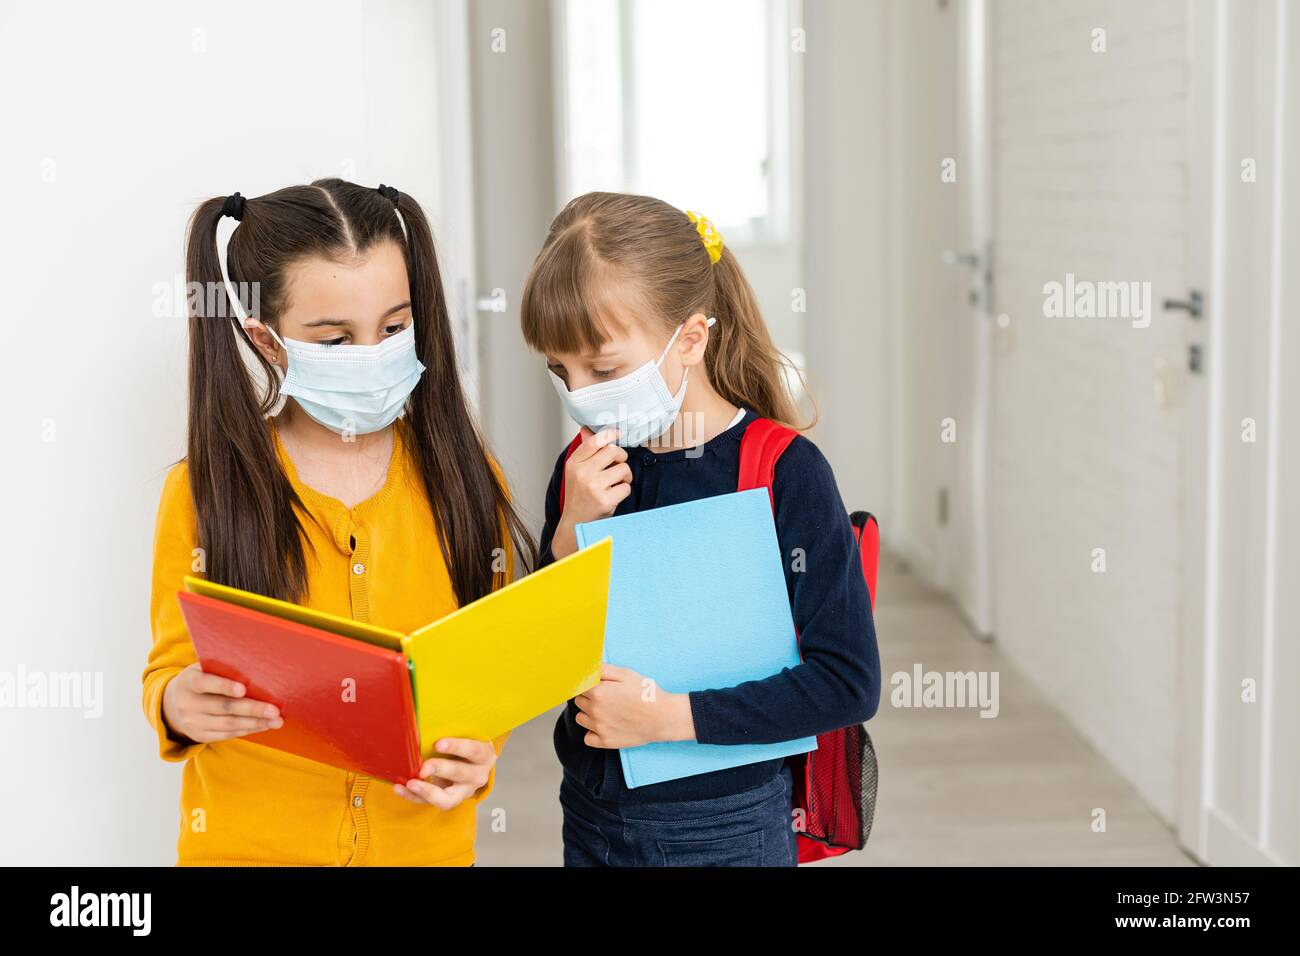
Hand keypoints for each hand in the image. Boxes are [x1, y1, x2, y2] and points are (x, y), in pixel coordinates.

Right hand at [161, 663, 281, 742]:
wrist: (174, 703)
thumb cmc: (202, 678)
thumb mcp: (204, 668)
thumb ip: (223, 667)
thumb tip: (257, 665)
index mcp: (189, 681)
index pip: (206, 683)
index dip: (224, 686)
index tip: (243, 689)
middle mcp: (188, 704)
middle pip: (223, 707)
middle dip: (252, 709)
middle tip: (274, 710)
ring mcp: (193, 722)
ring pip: (228, 724)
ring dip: (255, 723)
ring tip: (276, 721)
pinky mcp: (200, 735)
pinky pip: (228, 734)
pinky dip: (248, 729)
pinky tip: (264, 725)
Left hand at [394, 738, 496, 809]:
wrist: (473, 765)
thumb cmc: (467, 747)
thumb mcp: (468, 736)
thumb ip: (454, 731)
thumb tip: (428, 722)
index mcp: (484, 756)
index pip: (473, 751)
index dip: (457, 747)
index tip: (438, 744)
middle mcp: (477, 776)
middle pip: (461, 774)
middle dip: (441, 769)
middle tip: (424, 767)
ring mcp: (463, 792)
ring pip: (448, 798)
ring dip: (428, 790)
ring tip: (411, 783)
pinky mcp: (448, 801)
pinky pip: (429, 803)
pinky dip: (413, 796)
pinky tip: (400, 787)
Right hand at [551, 427, 631, 558]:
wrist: (575, 523)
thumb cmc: (578, 495)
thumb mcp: (575, 471)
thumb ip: (584, 451)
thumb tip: (586, 430)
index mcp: (574, 464)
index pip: (594, 441)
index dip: (609, 434)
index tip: (617, 434)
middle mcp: (582, 473)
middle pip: (613, 451)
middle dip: (621, 457)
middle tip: (618, 465)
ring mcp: (594, 487)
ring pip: (623, 469)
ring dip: (625, 476)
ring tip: (616, 483)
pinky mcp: (605, 500)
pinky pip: (626, 487)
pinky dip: (624, 490)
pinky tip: (614, 495)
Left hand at [574, 664, 695, 748]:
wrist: (664, 717)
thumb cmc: (646, 693)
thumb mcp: (626, 674)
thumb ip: (602, 669)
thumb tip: (584, 667)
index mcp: (598, 691)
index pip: (578, 685)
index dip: (588, 684)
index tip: (597, 685)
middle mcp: (594, 710)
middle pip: (578, 701)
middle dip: (589, 697)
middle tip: (608, 696)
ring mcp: (599, 728)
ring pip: (580, 719)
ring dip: (589, 714)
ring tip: (608, 711)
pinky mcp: (605, 742)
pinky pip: (587, 738)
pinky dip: (593, 733)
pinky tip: (606, 726)